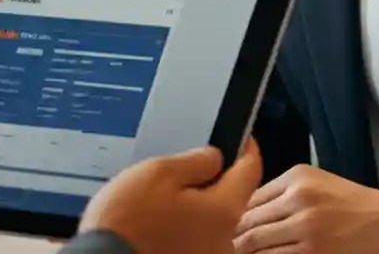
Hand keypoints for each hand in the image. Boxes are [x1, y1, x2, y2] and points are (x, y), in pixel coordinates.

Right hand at [80, 139, 262, 253]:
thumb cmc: (127, 223)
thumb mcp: (159, 173)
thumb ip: (196, 161)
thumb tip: (216, 157)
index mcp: (223, 211)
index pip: (251, 170)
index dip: (245, 148)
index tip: (240, 138)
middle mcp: (224, 241)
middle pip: (229, 198)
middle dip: (211, 182)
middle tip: (180, 172)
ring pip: (209, 221)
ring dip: (192, 207)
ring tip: (157, 201)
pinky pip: (194, 239)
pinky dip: (181, 228)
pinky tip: (155, 223)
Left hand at [234, 165, 378, 253]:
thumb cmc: (352, 204)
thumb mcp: (316, 182)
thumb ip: (280, 192)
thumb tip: (242, 210)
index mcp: (297, 177)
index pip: (248, 197)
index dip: (233, 216)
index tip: (227, 227)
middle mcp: (299, 198)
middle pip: (246, 220)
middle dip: (233, 236)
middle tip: (225, 245)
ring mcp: (305, 227)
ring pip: (254, 243)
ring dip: (244, 251)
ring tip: (241, 253)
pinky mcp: (313, 252)